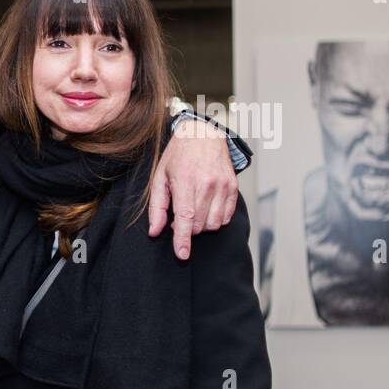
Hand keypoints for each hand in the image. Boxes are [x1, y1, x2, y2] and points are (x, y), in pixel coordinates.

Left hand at [148, 118, 238, 259]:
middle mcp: (208, 185)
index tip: (182, 255)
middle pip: (200, 225)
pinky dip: (215, 219)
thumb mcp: (159, 178)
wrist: (203, 134)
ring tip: (192, 210)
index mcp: (186, 182)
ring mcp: (223, 186)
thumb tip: (155, 231)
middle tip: (179, 215)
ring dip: (202, 225)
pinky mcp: (233, 187)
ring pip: (214, 223)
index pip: (186, 218)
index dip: (183, 240)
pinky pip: (226, 216)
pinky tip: (206, 208)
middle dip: (188, 228)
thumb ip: (157, 207)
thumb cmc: (177, 156)